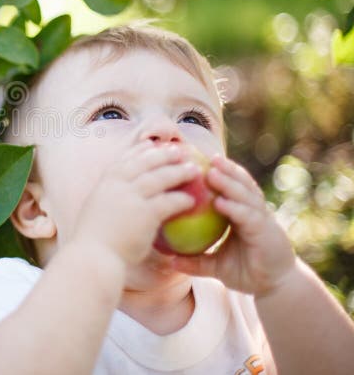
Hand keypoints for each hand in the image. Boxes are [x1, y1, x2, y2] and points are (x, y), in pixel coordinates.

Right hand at [70, 140, 197, 266]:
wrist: (93, 257)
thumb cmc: (94, 241)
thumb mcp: (96, 211)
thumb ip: (109, 200)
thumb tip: (120, 198)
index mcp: (105, 183)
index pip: (125, 159)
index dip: (140, 150)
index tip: (151, 144)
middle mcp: (117, 185)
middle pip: (145, 162)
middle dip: (163, 154)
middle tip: (180, 150)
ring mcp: (131, 198)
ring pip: (159, 178)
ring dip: (178, 172)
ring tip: (194, 170)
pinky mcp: (145, 214)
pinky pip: (168, 202)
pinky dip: (181, 199)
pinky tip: (192, 200)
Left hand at [171, 154, 296, 296]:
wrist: (275, 287)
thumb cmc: (246, 272)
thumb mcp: (216, 266)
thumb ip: (196, 261)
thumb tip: (169, 260)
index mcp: (241, 214)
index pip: (231, 188)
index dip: (220, 173)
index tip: (198, 161)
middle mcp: (254, 212)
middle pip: (241, 185)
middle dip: (226, 170)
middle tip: (207, 157)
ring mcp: (262, 221)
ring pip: (247, 196)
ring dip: (230, 184)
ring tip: (213, 172)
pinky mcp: (267, 234)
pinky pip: (250, 218)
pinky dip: (236, 209)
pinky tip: (222, 203)